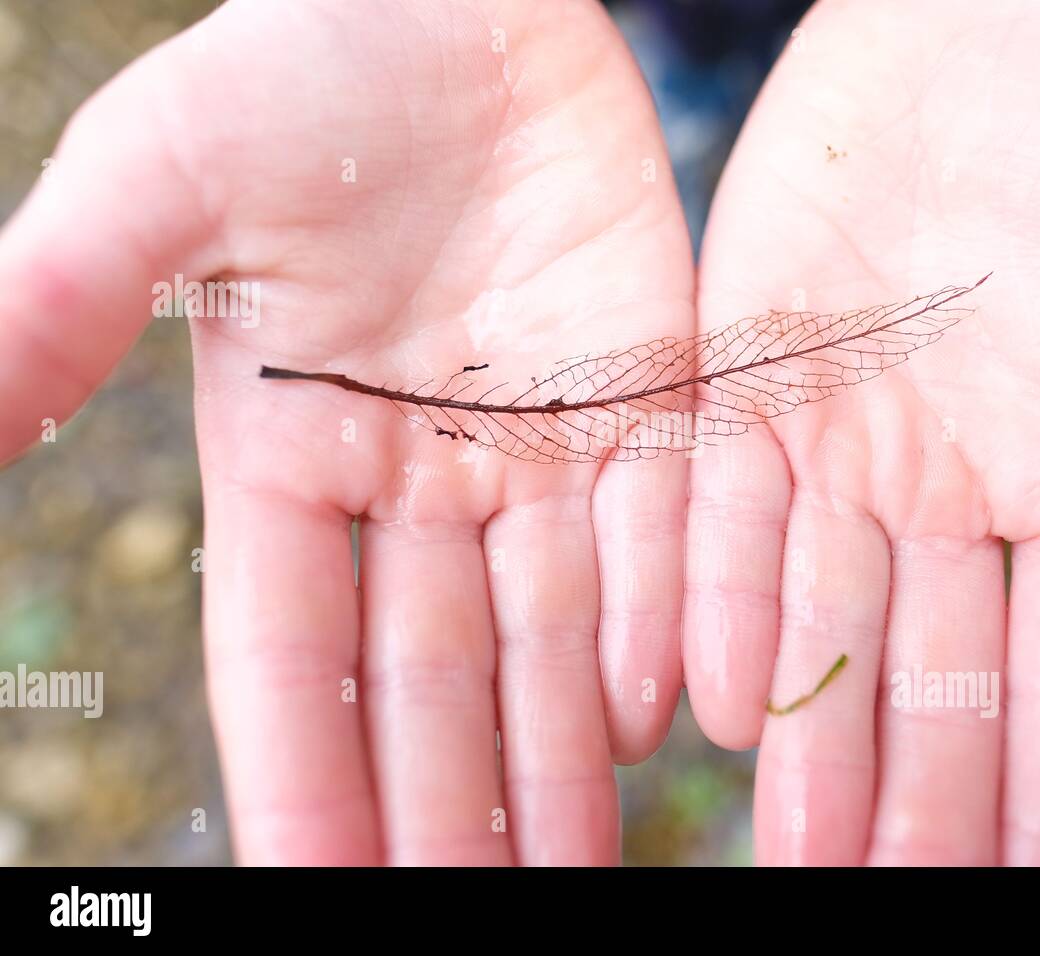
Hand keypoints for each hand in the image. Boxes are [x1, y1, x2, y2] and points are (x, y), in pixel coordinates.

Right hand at [0, 0, 692, 863]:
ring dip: (558, 758)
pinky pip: (651, 535)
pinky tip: (657, 723)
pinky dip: (654, 624)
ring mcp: (540, 446)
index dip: (301, 777)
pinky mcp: (643, 397)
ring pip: (550, 635)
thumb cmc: (298, 69)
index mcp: (294, 453)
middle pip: (432, 676)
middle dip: (445, 805)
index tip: (311, 890)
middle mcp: (423, 477)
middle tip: (473, 913)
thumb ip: (52, 309)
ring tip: (572, 871)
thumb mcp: (153, 183)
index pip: (292, 656)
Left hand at [685, 0, 1039, 864]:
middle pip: (936, 678)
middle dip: (920, 796)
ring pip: (823, 622)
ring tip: (798, 854)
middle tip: (892, 900)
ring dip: (810, 736)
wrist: (951, 23)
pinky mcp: (750, 394)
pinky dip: (717, 605)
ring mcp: (845, 448)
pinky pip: (724, 520)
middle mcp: (952, 489)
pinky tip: (707, 702)